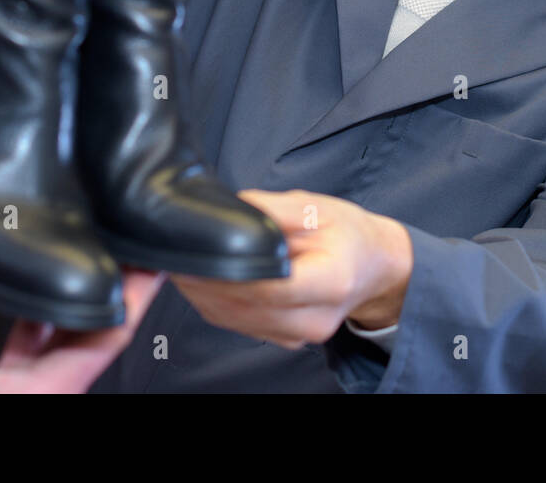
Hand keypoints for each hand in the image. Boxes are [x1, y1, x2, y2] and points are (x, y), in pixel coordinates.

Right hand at [0, 248, 164, 392]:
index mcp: (64, 380)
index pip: (119, 323)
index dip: (140, 286)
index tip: (157, 250)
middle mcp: (53, 380)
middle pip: (87, 317)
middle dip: (100, 276)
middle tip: (112, 232)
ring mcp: (24, 383)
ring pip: (45, 324)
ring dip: (52, 287)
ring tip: (62, 244)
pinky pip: (4, 335)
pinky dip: (2, 307)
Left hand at [170, 190, 413, 349]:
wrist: (373, 266)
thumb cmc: (348, 233)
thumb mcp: (318, 207)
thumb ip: (274, 209)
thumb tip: (233, 208)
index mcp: (332, 281)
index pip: (270, 285)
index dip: (228, 272)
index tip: (195, 254)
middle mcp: (316, 318)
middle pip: (246, 307)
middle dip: (205, 283)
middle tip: (172, 255)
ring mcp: (300, 335)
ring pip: (236, 320)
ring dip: (203, 296)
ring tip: (180, 264)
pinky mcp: (284, 339)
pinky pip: (239, 325)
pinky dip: (214, 304)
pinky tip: (200, 281)